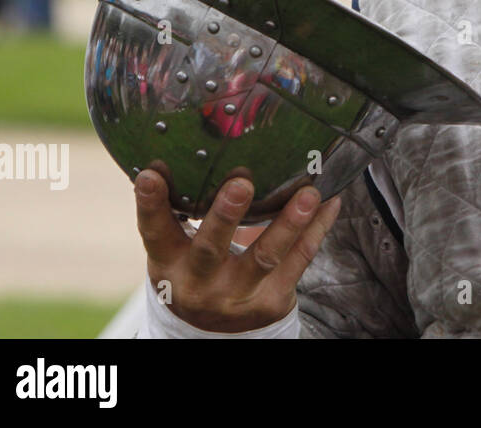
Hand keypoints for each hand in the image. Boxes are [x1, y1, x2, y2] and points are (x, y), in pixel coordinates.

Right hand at [135, 170, 340, 332]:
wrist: (217, 331)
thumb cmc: (197, 271)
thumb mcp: (177, 250)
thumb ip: (182, 211)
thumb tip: (193, 148)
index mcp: (169, 264)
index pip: (155, 233)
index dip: (150, 205)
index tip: (151, 174)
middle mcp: (199, 284)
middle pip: (210, 250)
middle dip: (226, 217)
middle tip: (241, 184)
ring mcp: (237, 295)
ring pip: (265, 257)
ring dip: (288, 224)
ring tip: (308, 193)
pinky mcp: (272, 301)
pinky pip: (299, 260)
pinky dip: (316, 229)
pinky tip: (329, 202)